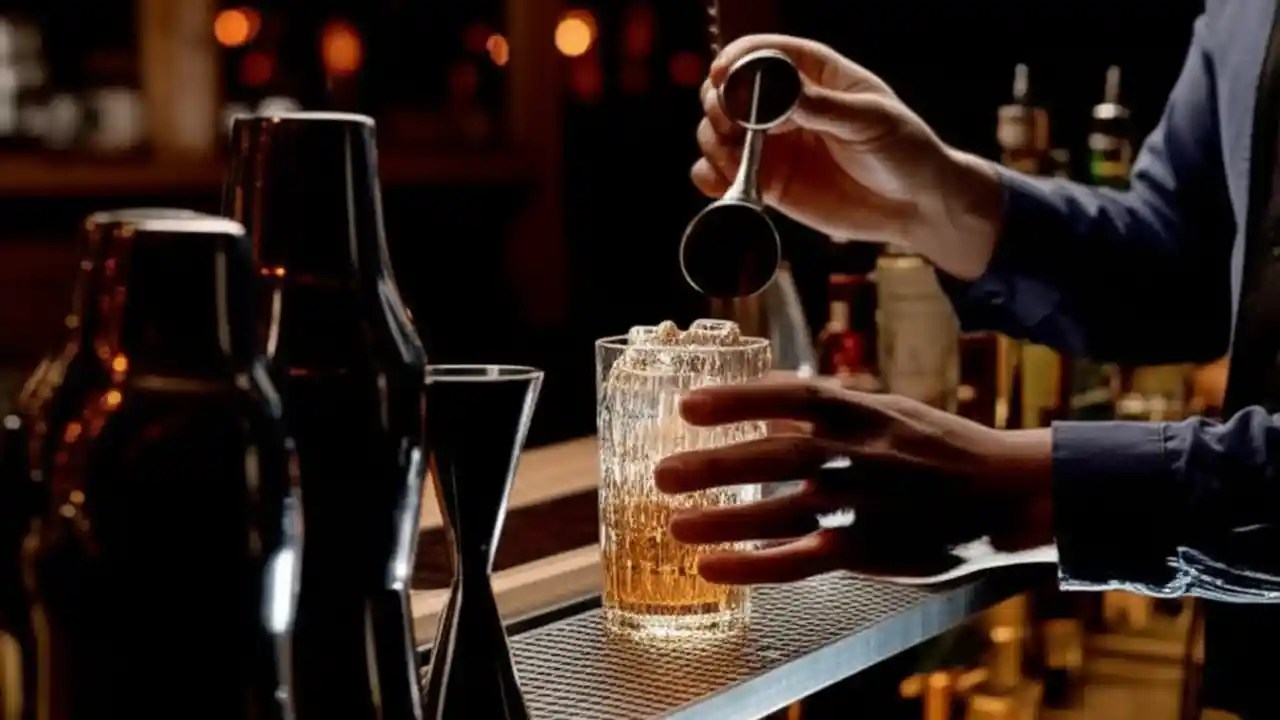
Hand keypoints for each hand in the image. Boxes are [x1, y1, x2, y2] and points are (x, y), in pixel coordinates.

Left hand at [654, 380, 1053, 584]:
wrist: (1012, 495)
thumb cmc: (942, 450)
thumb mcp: (891, 412)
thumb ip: (833, 407)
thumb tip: (770, 393)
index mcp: (868, 414)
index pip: (795, 398)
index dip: (740, 399)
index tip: (688, 404)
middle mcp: (865, 457)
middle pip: (780, 459)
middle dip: (718, 464)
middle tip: (664, 472)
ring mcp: (869, 507)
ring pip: (786, 514)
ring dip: (726, 521)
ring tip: (675, 523)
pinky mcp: (874, 552)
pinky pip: (804, 561)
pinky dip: (756, 565)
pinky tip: (714, 566)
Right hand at [693, 34, 1003, 279]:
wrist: (915, 206)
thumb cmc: (904, 151)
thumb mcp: (870, 120)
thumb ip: (822, 107)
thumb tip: (777, 92)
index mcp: (815, 75)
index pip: (764, 53)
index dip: (736, 59)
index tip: (721, 77)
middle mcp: (786, 106)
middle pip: (730, 91)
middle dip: (717, 104)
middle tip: (726, 125)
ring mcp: (774, 145)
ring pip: (719, 132)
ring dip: (711, 141)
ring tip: (728, 158)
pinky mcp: (769, 182)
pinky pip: (725, 174)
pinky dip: (711, 176)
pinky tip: (720, 182)